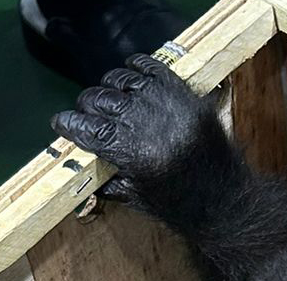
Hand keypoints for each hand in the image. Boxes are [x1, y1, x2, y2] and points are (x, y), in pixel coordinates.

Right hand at [51, 54, 223, 211]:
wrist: (226, 201)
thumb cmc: (181, 207)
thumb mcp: (138, 197)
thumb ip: (109, 179)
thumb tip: (83, 167)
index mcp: (134, 154)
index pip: (91, 129)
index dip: (71, 124)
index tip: (60, 122)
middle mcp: (150, 124)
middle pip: (103, 101)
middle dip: (87, 106)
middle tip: (84, 113)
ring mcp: (170, 106)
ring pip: (124, 81)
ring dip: (109, 87)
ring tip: (106, 96)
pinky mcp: (186, 96)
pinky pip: (154, 69)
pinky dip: (137, 67)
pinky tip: (129, 73)